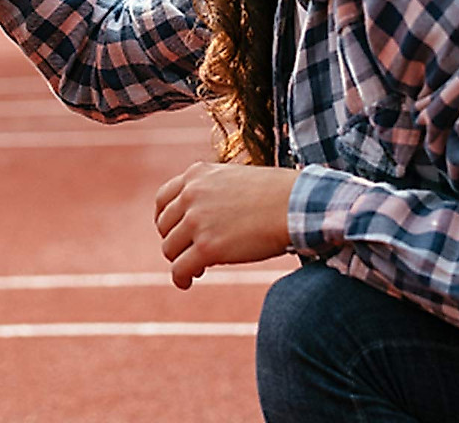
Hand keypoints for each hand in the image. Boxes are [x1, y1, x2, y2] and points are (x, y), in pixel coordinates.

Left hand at [153, 161, 297, 288]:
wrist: (295, 204)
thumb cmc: (276, 194)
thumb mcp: (234, 178)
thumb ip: (213, 191)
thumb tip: (207, 214)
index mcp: (195, 174)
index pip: (163, 199)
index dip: (166, 219)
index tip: (175, 231)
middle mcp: (190, 194)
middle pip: (164, 225)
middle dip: (175, 240)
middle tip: (190, 252)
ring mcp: (196, 220)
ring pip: (169, 248)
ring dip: (179, 260)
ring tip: (194, 268)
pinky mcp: (206, 247)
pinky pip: (180, 268)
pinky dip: (180, 278)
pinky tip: (187, 283)